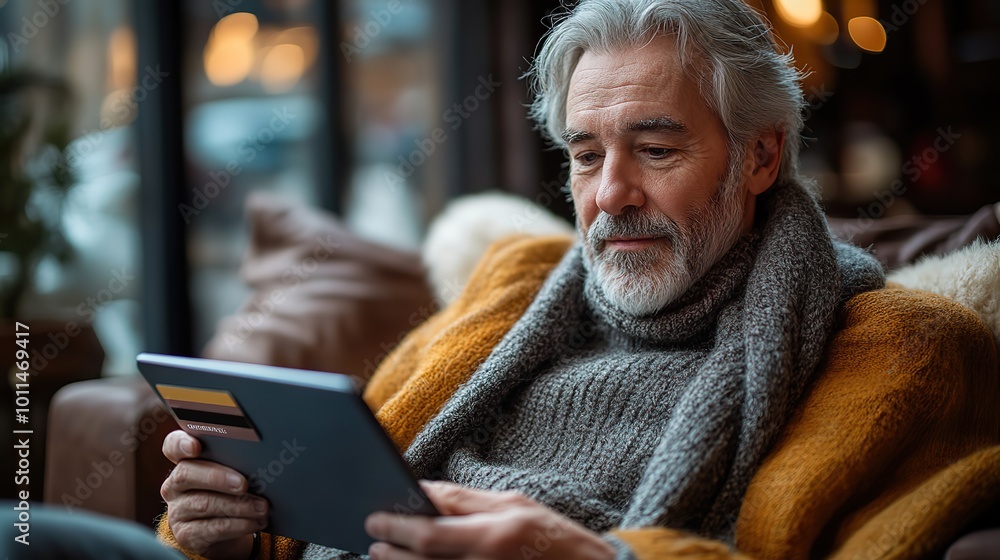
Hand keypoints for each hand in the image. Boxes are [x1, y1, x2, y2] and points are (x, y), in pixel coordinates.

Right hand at [161, 430, 267, 559]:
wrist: (227, 534)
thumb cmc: (231, 494)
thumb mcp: (233, 474)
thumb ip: (235, 462)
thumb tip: (260, 459)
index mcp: (184, 462)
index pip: (173, 446)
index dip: (180, 444)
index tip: (195, 446)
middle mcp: (174, 485)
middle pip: (186, 475)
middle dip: (218, 478)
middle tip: (243, 484)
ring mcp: (178, 511)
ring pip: (204, 504)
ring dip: (238, 505)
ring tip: (262, 507)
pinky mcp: (186, 534)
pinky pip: (212, 528)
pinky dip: (238, 525)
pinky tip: (255, 522)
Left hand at [364, 481, 616, 559]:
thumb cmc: (555, 537)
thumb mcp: (515, 504)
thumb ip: (466, 500)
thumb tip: (424, 491)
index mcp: (492, 537)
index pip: (429, 531)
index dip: (396, 526)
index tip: (374, 519)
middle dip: (392, 550)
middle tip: (374, 541)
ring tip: (385, 557)